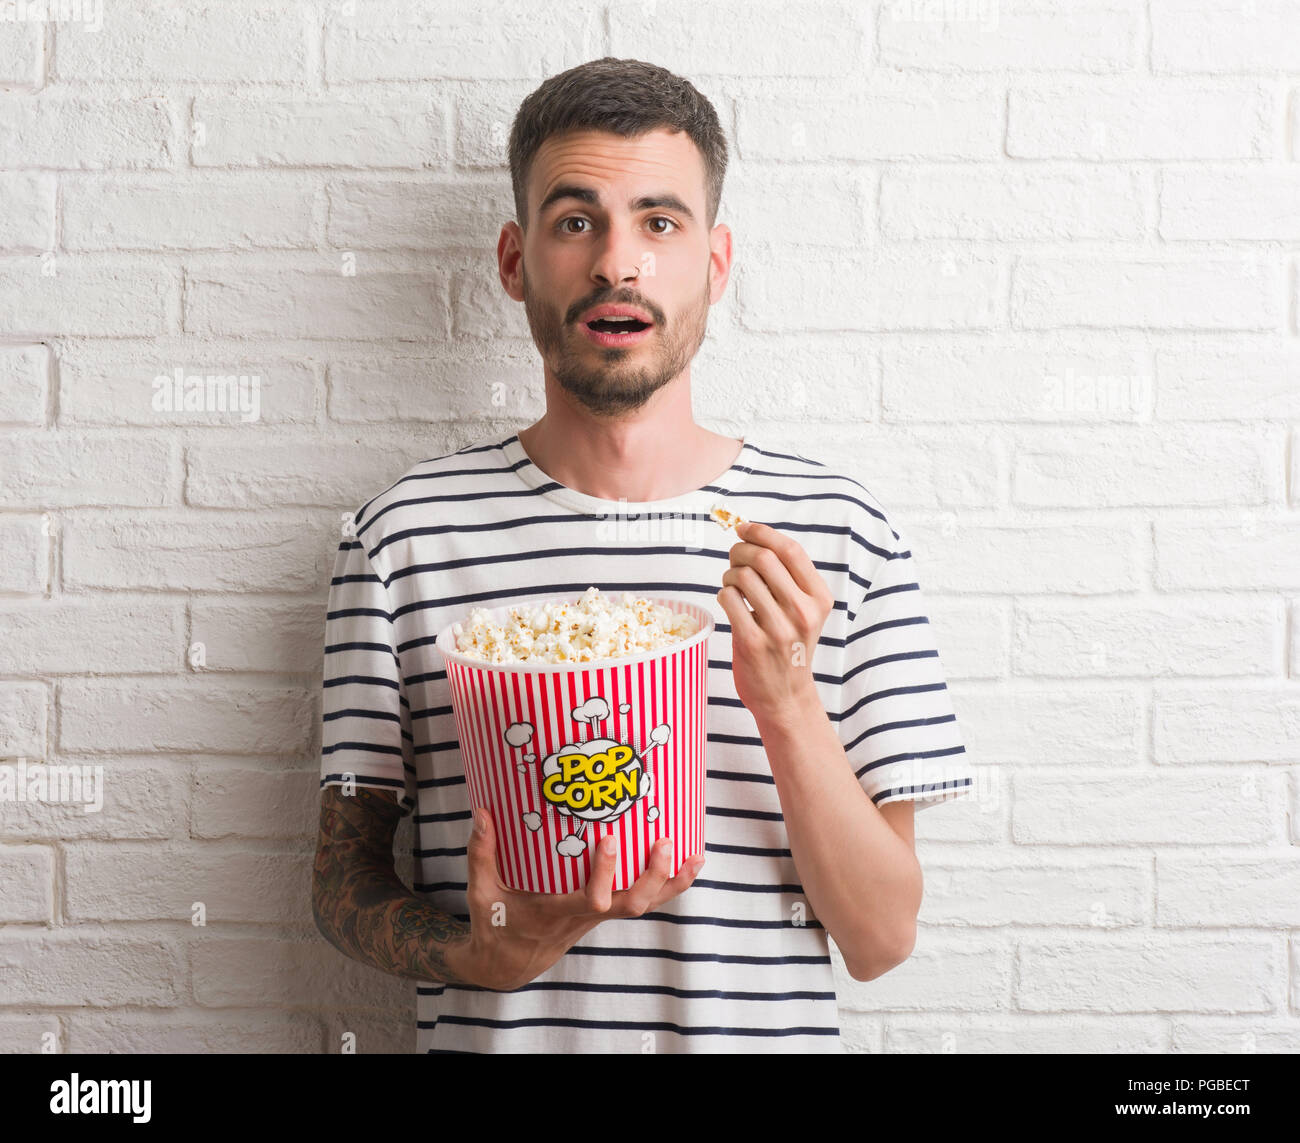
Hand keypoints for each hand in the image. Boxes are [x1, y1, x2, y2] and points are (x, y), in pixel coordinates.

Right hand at [454, 808, 705, 991]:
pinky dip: (668, 886)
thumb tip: (483, 812)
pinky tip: (688, 863)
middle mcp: (585, 916)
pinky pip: (644, 902)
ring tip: (695, 854)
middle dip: (652, 877)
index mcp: (556, 911)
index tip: (609, 840)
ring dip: (671, 883)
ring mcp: (600, 916)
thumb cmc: (495, 923)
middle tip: (664, 842)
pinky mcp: (606, 912)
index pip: (591, 900)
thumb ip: (481, 854)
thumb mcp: (481, 893)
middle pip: (632, 906)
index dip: (604, 875)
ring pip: (646, 906)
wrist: (509, 963)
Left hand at [717, 519, 834, 722]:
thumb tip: (752, 536)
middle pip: (763, 558)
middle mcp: (803, 613)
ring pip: (742, 576)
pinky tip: (729, 603)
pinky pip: (728, 599)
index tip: (743, 529)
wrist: (786, 697)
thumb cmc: (789, 646)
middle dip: (739, 551)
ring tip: (732, 586)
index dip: (762, 532)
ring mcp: (778, 629)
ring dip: (729, 575)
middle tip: (733, 560)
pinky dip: (723, 594)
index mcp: (819, 599)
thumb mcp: (805, 612)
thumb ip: (788, 577)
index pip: (790, 550)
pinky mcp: (752, 643)